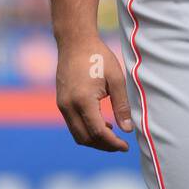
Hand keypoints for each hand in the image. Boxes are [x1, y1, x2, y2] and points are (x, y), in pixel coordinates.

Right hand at [55, 35, 134, 151]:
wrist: (75, 41)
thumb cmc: (98, 56)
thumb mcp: (116, 78)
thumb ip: (122, 105)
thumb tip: (128, 129)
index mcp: (83, 100)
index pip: (98, 132)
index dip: (112, 143)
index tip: (126, 146)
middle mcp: (68, 106)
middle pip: (85, 138)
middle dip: (104, 146)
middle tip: (121, 145)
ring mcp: (62, 105)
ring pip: (77, 134)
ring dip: (94, 140)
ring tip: (113, 136)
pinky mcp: (61, 102)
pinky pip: (73, 124)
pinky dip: (86, 130)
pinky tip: (101, 124)